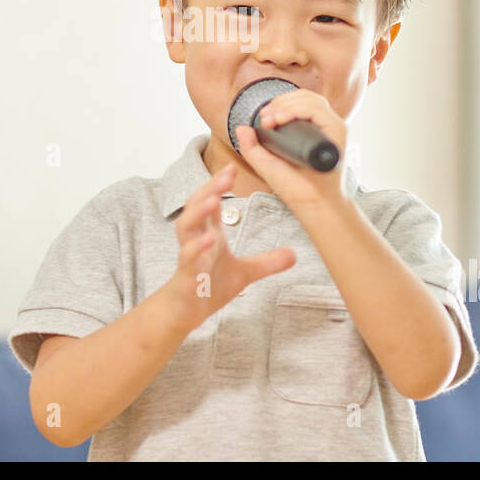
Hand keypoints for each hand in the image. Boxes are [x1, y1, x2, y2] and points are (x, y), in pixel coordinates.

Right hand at [165, 162, 295, 333]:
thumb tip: (294, 254)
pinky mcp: (185, 277)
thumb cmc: (208, 285)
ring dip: (198, 212)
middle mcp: (196, 239)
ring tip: (213, 199)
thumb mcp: (245, 273)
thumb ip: (267, 262)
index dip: (219, 183)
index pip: (211, 201)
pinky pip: (187, 259)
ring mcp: (189, 257)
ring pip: (186, 228)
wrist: (184, 313)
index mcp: (209, 233)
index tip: (233, 167)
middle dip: (210, 189)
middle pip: (197, 206)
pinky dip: (196, 249)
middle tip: (226, 174)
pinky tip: (209, 240)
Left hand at [234, 88, 349, 212]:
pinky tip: (282, 119)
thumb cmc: (295, 188)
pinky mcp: (337, 134)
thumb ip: (251, 147)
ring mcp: (332, 129)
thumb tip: (242, 127)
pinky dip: (299, 109)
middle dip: (281, 102)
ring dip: (287, 104)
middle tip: (265, 117)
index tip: (263, 116)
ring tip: (271, 119)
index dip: (279, 102)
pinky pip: (320, 111)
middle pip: (305, 97)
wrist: (312, 204)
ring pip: (312, 100)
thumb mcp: (266, 164)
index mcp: (311, 129)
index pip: (299, 102)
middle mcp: (324, 127)